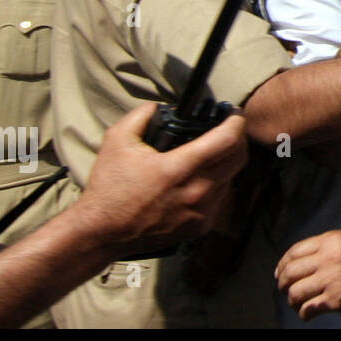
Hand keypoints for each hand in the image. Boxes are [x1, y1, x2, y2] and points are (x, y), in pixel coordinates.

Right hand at [72, 103, 247, 254]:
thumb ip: (142, 115)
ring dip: (227, 164)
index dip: (236, 122)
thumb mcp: (117, 140)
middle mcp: (196, 192)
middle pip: (239, 158)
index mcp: (179, 168)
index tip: (234, 114)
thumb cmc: (109, 188)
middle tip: (227, 130)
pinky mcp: (199, 227)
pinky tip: (200, 180)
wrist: (101, 233)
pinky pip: (221, 199)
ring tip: (211, 155)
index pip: (227, 140)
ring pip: (231, 179)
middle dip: (237, 139)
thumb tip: (162, 106)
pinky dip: (217, 186)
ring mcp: (201, 213)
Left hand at [276, 230, 340, 319]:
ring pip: (295, 292)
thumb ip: (326, 247)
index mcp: (329, 242)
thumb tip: (304, 261)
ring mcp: (330, 280)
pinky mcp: (335, 299)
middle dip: (283, 283)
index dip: (282, 264)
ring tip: (297, 303)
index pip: (294, 252)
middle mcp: (327, 259)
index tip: (280, 273)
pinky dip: (304, 313)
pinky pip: (309, 308)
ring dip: (292, 300)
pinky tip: (307, 314)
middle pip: (290, 272)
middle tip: (285, 289)